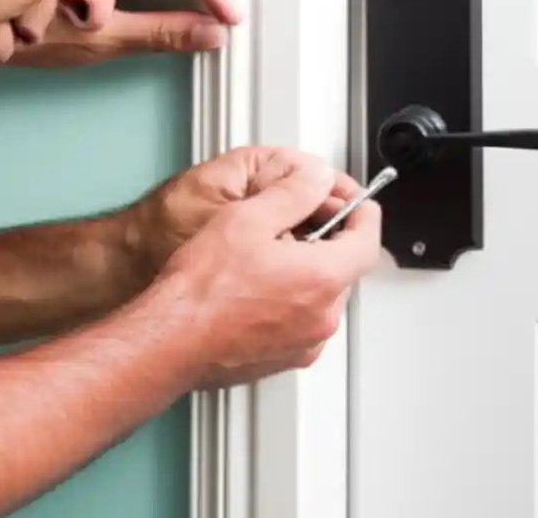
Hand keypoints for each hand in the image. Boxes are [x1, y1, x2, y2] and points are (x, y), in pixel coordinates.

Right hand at [144, 150, 382, 389]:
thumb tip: (317, 180)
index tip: (350, 201)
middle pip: (345, 267)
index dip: (360, 212)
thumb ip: (293, 194)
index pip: (368, 238)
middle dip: (326, 241)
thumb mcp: (247, 219)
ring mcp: (305, 343)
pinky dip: (289, 302)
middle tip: (293, 223)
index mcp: (322, 279)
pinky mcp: (285, 358)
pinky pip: (301, 322)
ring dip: (305, 273)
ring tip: (263, 258)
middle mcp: (322, 317)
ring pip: (322, 295)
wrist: (169, 341)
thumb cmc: (200, 290)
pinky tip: (253, 289)